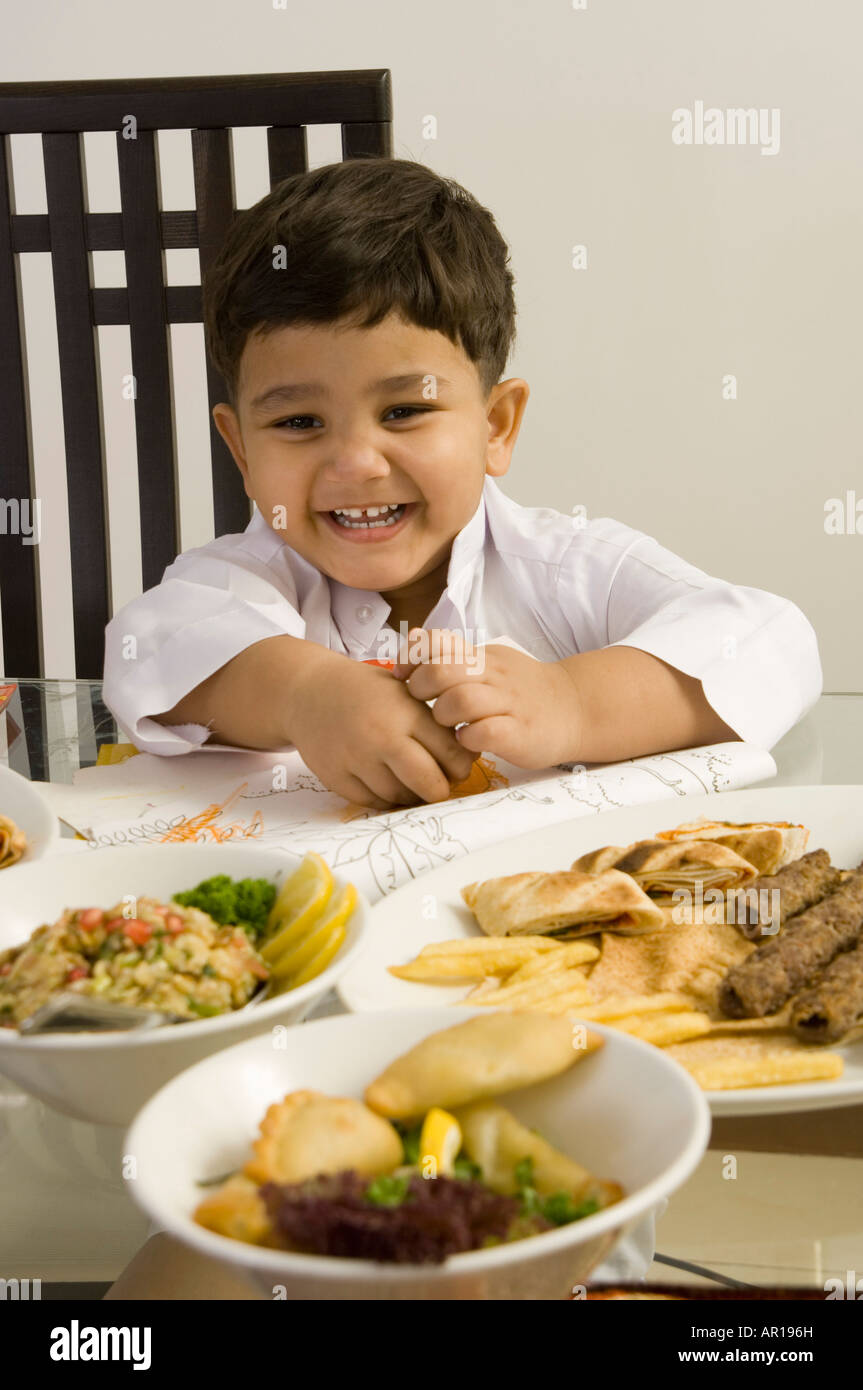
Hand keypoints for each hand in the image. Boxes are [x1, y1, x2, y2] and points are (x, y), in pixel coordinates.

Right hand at [286, 651, 475, 809]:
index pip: (451, 753)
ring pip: (400, 797)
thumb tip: (470, 755)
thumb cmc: (366, 692)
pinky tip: (387, 783)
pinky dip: (385, 798)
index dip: (461, 766)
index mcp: (406, 712)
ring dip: (412, 796)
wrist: (308, 691)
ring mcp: (356, 758)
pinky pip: (372, 801)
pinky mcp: (336, 776)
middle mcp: (382, 736)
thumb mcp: (404, 691)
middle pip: (429, 783)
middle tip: (441, 786)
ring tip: (412, 782)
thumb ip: (434, 720)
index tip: (459, 767)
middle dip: (441, 790)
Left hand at [391, 628, 581, 768]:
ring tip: (448, 724)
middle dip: (421, 688)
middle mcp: (494, 675)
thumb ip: (453, 655)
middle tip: (422, 704)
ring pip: (461, 700)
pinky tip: (469, 740)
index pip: (437, 641)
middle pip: (443, 669)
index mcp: (482, 657)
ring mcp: (509, 703)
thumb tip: (412, 640)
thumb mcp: (489, 664)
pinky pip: (486, 731)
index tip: (404, 677)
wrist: (575, 708)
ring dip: (443, 714)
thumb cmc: (523, 691)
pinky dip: (469, 738)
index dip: (412, 657)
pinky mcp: (521, 733)